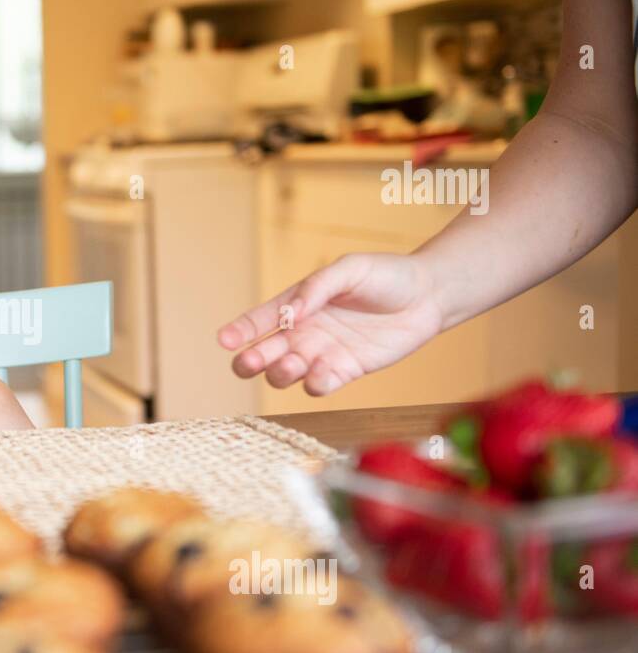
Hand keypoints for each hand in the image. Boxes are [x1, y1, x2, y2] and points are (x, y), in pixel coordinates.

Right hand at [217, 252, 445, 395]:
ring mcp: (323, 353)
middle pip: (265, 353)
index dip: (239, 331)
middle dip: (252, 360)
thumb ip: (317, 287)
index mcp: (298, 304)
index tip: (224, 340)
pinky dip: (314, 383)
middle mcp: (304, 331)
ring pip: (286, 373)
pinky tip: (321, 373)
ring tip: (293, 363)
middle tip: (250, 362)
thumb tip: (291, 311)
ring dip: (281, 373)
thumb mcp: (349, 268)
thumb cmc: (386, 275)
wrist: (428, 295)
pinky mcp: (345, 370)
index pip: (260, 320)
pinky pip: (320, 384)